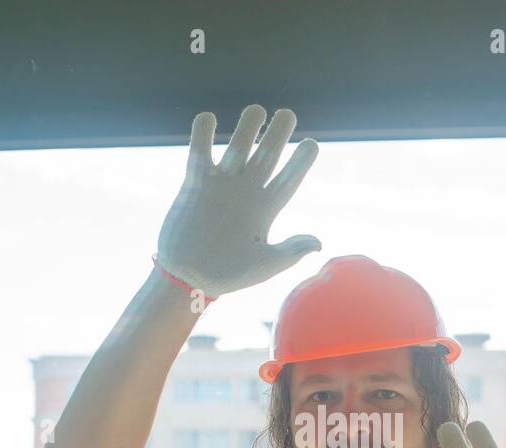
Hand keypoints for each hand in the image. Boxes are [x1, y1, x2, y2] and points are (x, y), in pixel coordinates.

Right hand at [155, 104, 321, 299]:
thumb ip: (290, 251)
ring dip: (246, 128)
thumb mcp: (264, 265)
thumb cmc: (229, 275)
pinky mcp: (196, 183)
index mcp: (266, 209)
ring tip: (257, 111)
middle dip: (277, 135)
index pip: (288, 180)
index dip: (300, 163)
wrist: (189, 278)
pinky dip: (203, 134)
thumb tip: (317, 242)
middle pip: (266, 155)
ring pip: (238, 147)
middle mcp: (247, 192)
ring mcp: (222, 185)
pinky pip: (200, 152)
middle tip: (288, 115)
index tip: (311, 145)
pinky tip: (208, 119)